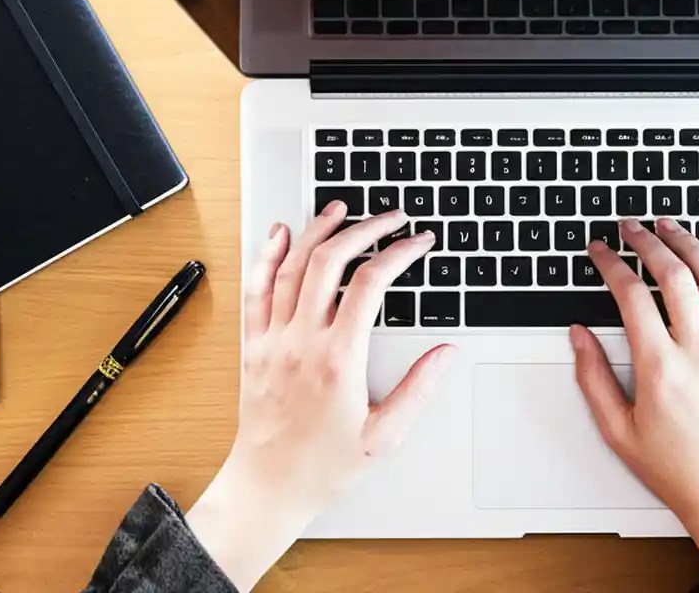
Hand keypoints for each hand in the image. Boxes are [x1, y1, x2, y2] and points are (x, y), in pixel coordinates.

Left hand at [186, 205, 451, 590]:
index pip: (371, 283)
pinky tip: (280, 236)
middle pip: (330, 261)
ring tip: (340, 210)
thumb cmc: (323, 467)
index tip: (419, 242)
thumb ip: (419, 390)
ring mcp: (273, 340)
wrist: (267, 487)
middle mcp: (302, 341)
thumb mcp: (385, 435)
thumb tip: (446, 353)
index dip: (399, 253)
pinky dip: (266, 256)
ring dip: (317, 231)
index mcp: (338, 359)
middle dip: (365, 229)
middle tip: (389, 217)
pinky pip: (255, 290)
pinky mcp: (252, 347)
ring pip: (291, 267)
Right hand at [571, 218, 698, 591]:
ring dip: (690, 244)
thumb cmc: (678, 470)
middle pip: (672, 275)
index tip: (600, 249)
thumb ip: (593, 379)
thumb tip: (578, 336)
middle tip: (631, 227)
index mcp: (660, 367)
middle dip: (646, 242)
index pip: (630, 295)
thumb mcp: (618, 431)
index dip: (610, 263)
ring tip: (671, 227)